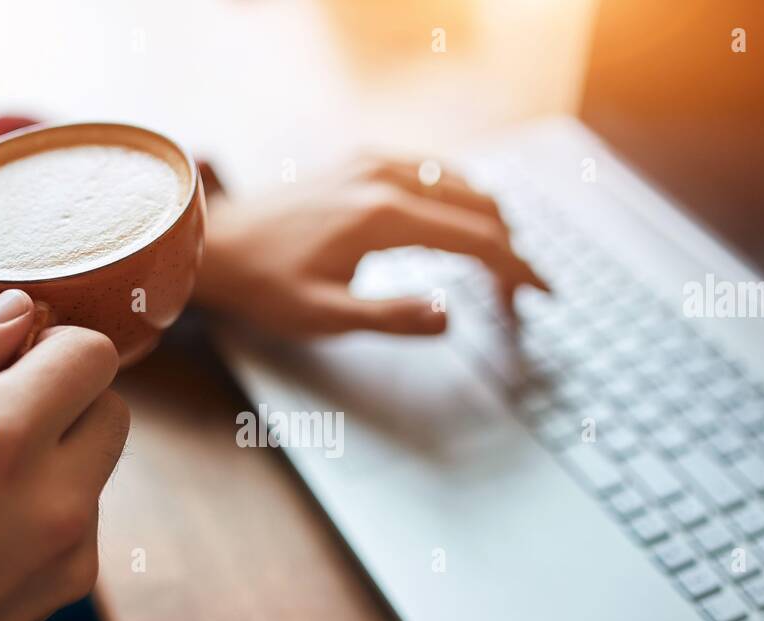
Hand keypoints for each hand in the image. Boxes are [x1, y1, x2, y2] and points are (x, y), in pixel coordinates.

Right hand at [0, 290, 128, 620]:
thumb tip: (19, 309)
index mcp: (0, 446)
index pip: (91, 353)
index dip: (49, 340)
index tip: (2, 357)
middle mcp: (58, 500)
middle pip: (111, 403)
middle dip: (61, 392)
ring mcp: (73, 553)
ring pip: (99, 460)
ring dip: (57, 448)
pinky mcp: (71, 590)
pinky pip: (83, 514)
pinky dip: (49, 501)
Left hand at [192, 155, 545, 337]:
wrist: (219, 244)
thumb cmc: (266, 286)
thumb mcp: (326, 317)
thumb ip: (392, 317)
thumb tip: (450, 316)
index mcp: (384, 217)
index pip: (477, 239)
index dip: (518, 271)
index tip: (543, 296)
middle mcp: (386, 177)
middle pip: (480, 204)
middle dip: (510, 250)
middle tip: (519, 296)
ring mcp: (374, 162)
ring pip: (461, 182)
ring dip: (489, 221)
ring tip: (497, 267)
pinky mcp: (362, 160)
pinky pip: (432, 170)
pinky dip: (461, 198)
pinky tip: (460, 228)